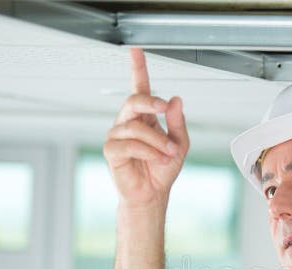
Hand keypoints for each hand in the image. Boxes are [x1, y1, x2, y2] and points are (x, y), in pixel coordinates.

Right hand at [104, 48, 189, 207]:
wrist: (153, 193)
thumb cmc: (162, 168)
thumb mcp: (179, 144)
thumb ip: (178, 123)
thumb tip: (176, 101)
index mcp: (145, 117)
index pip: (139, 88)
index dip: (137, 69)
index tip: (136, 51)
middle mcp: (129, 122)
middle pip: (134, 100)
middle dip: (150, 101)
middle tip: (165, 108)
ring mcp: (118, 135)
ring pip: (135, 127)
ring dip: (157, 140)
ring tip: (169, 152)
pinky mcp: (111, 151)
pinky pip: (128, 144)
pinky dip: (147, 151)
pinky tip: (156, 158)